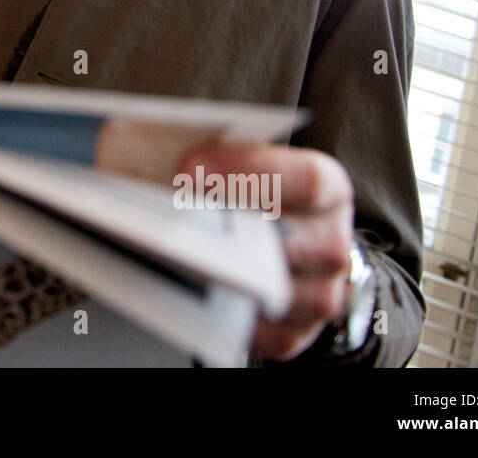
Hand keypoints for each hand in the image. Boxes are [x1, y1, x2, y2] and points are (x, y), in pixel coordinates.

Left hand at [176, 143, 354, 361]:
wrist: (300, 239)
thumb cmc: (267, 194)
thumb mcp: (256, 160)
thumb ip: (220, 152)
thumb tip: (147, 143)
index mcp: (329, 191)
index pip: (306, 181)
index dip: (248, 170)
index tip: (190, 166)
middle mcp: (330, 244)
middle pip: (284, 240)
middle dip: (219, 224)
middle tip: (163, 211)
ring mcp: (318, 294)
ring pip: (267, 289)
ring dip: (212, 270)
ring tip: (162, 248)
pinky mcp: (293, 334)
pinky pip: (251, 330)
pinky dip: (213, 310)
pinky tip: (181, 284)